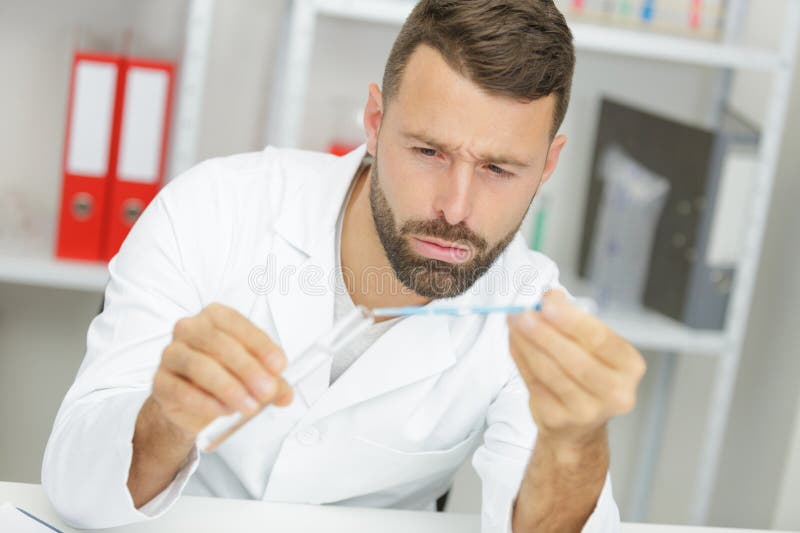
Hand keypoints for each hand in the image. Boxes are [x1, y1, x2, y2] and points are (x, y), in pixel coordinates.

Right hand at [151, 303, 293, 441]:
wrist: (192, 404)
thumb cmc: (226, 376)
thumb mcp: (255, 376)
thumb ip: (272, 382)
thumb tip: (286, 395)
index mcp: (214, 316)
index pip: (237, 324)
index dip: (260, 345)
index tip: (280, 367)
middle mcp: (189, 328)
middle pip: (218, 343)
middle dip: (247, 368)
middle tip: (267, 391)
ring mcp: (171, 354)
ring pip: (199, 365)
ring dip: (228, 387)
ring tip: (249, 406)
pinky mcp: (160, 382)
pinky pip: (181, 389)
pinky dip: (205, 402)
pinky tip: (224, 411)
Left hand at [507, 290, 645, 448]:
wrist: (578, 425)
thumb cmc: (586, 375)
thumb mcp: (590, 346)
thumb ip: (571, 321)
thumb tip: (550, 296)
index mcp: (630, 366)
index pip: (601, 339)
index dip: (572, 320)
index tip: (548, 304)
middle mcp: (616, 393)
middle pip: (576, 360)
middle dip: (546, 334)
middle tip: (525, 314)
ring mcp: (588, 412)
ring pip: (551, 373)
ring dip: (528, 344)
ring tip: (515, 323)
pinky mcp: (559, 420)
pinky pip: (535, 384)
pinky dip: (521, 359)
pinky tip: (515, 341)